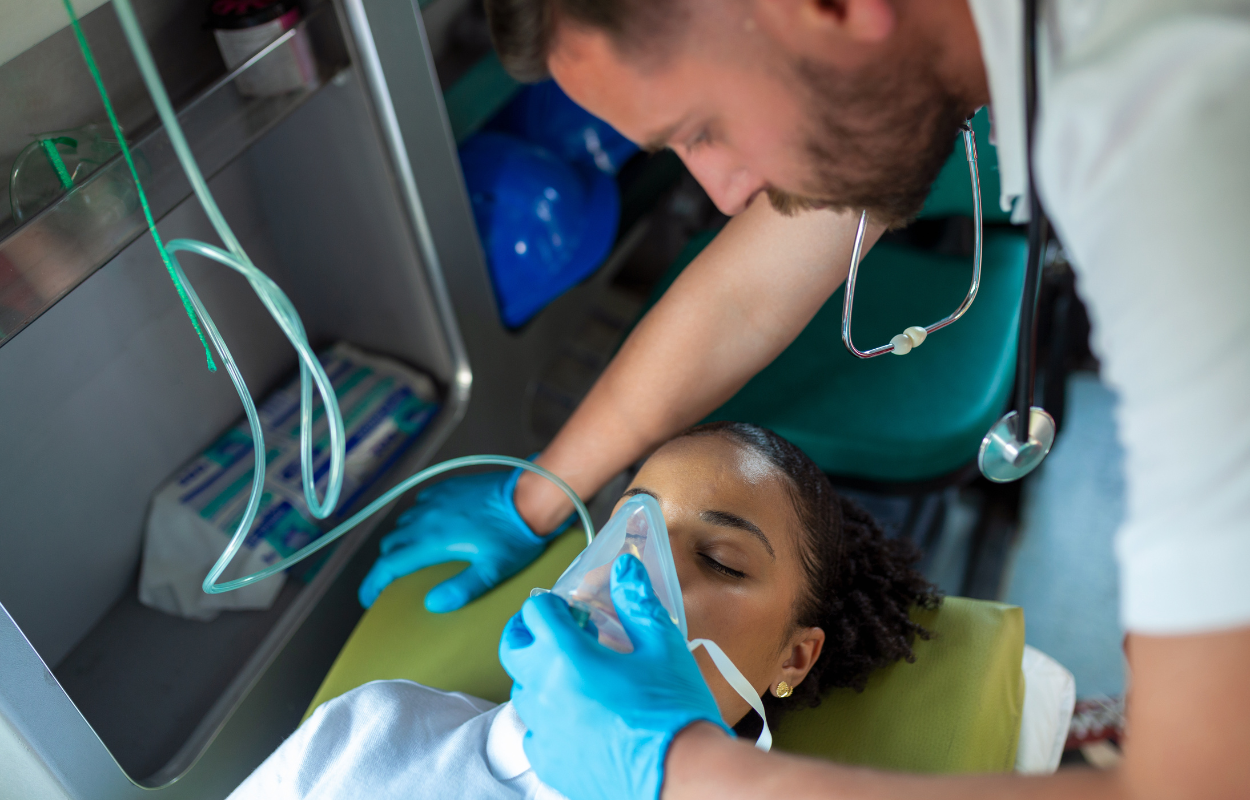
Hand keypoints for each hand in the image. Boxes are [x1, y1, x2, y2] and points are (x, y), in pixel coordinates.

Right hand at [358, 468, 557, 611]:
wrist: (531, 496)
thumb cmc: (515, 534)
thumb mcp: (492, 570)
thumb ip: (461, 589)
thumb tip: (433, 604)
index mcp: (433, 540)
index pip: (389, 565)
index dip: (373, 584)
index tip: (369, 597)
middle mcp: (427, 517)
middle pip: (391, 544)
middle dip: (388, 564)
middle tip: (395, 580)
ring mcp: (437, 499)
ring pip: (403, 523)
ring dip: (402, 540)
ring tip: (413, 555)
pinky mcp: (448, 487)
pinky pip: (420, 503)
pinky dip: (418, 518)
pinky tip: (432, 525)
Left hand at [500, 555, 732, 799]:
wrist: (684, 776)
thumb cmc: (674, 713)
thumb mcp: (663, 647)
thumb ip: (637, 603)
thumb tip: (624, 570)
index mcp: (567, 657)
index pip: (535, 613)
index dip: (553, 604)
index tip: (573, 610)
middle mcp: (545, 693)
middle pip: (512, 648)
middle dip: (529, 633)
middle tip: (558, 632)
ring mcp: (544, 732)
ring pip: (521, 691)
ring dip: (538, 676)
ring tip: (574, 676)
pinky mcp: (552, 764)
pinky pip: (533, 734)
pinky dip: (546, 720)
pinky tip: (576, 718)